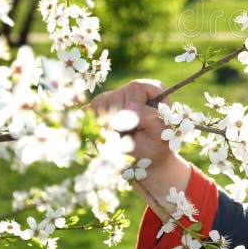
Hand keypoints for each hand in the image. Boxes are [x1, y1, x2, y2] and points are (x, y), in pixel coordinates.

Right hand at [89, 79, 190, 214]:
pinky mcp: (97, 108)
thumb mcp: (160, 135)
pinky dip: (96, 129)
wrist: (141, 161)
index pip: (137, 87)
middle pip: (117, 95)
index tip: (140, 124)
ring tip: (122, 136)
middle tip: (131, 134)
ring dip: (109, 126)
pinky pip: (88, 113)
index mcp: (152, 90)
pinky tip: (109, 137)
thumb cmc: (154, 146)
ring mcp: (112, 97)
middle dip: (121, 120)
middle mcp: (131, 90)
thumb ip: (151, 118)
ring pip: (100, 104)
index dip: (136, 106)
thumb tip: (130, 106)